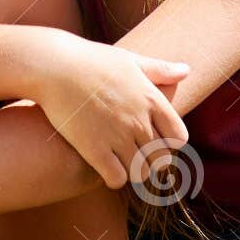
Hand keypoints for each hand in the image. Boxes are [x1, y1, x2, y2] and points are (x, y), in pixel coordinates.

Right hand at [33, 34, 189, 190]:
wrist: (54, 66)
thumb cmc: (91, 60)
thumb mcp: (130, 60)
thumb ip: (159, 70)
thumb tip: (186, 71)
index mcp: (151, 99)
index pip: (178, 138)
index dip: (169, 143)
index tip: (155, 140)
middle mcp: (139, 120)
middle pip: (162, 160)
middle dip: (152, 162)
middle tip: (137, 156)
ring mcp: (117, 136)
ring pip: (140, 173)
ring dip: (133, 171)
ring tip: (121, 162)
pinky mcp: (94, 149)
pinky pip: (117, 179)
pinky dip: (113, 177)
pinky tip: (104, 166)